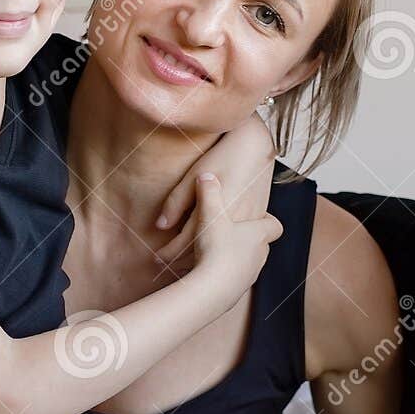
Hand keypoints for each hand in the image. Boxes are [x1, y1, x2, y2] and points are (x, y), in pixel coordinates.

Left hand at [155, 116, 275, 269]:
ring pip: (221, 249)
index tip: (156, 258)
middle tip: (162, 267)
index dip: (170, 252)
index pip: (188, 240)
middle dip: (181, 260)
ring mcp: (249, 222)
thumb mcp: (194, 175)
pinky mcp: (258, 220)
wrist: (256, 146)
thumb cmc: (223, 157)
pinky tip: (210, 256)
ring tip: (180, 266)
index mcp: (217, 209)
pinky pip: (237, 241)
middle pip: (205, 249)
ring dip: (200, 259)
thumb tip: (160, 225)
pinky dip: (221, 251)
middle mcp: (235, 220)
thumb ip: (177, 202)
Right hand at [188, 173, 282, 302]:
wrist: (211, 290)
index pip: (274, 226)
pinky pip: (233, 280)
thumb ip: (208, 193)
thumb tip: (206, 175)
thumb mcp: (210, 215)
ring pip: (247, 264)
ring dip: (235, 258)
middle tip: (229, 232)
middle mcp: (259, 256)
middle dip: (247, 239)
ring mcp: (249, 276)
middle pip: (261, 245)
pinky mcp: (236, 293)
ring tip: (215, 252)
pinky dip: (225, 275)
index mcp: (258, 236)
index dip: (267, 221)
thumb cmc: (214, 249)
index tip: (257, 216)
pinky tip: (208, 271)